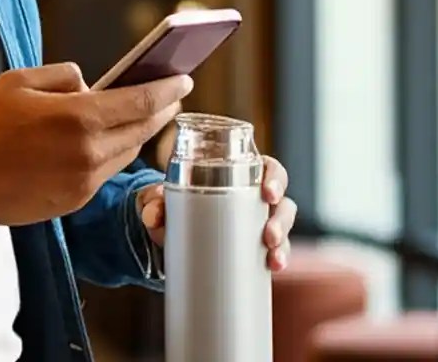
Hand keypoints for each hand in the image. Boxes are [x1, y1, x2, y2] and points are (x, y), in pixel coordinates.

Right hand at [0, 63, 191, 226]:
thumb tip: (87, 85)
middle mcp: (90, 152)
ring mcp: (84, 181)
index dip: (167, 89)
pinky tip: (105, 142)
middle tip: (171, 96)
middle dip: (161, 110)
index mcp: (78, 117)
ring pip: (126, 153)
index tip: (183, 79)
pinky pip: (104, 172)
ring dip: (137, 133)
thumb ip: (61, 75)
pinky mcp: (74, 200)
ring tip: (140, 117)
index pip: (141, 102)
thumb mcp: (17, 81)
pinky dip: (111, 154)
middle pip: (142, 129)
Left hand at [136, 156, 297, 271]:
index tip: (268, 193)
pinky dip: (277, 258)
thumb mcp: (162, 201)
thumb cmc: (172, 205)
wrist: (167, 234)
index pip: (269, 169)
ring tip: (273, 259)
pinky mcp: (254, 246)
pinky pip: (274, 250)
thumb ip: (154, 203)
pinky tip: (273, 268)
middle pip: (283, 202)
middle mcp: (253, 198)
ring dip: (282, 243)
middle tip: (269, 235)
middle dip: (281, 219)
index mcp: (239, 175)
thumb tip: (154, 214)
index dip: (276, 178)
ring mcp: (256, 223)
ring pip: (282, 228)